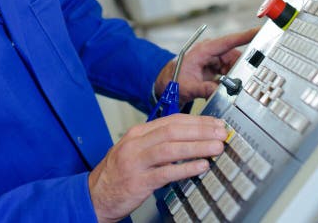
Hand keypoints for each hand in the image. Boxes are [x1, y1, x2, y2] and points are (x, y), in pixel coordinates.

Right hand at [88, 114, 226, 222]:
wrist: (96, 195)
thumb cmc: (118, 173)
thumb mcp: (136, 151)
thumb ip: (158, 143)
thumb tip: (191, 139)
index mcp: (137, 133)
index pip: (171, 121)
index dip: (196, 121)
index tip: (215, 123)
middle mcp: (136, 144)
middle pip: (172, 131)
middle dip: (200, 130)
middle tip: (221, 133)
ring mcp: (136, 162)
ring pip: (170, 149)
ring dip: (197, 146)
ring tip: (216, 147)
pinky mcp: (138, 182)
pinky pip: (165, 173)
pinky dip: (185, 169)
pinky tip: (201, 166)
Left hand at [155, 27, 258, 104]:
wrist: (165, 83)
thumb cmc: (173, 79)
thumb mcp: (188, 86)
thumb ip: (204, 89)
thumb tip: (220, 92)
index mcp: (203, 50)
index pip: (228, 41)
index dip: (245, 36)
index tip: (259, 31)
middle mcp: (210, 52)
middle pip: (234, 56)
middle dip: (240, 68)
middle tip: (242, 80)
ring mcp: (213, 60)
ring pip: (232, 65)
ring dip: (233, 76)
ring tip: (228, 87)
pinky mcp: (214, 67)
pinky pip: (228, 72)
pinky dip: (229, 80)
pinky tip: (224, 88)